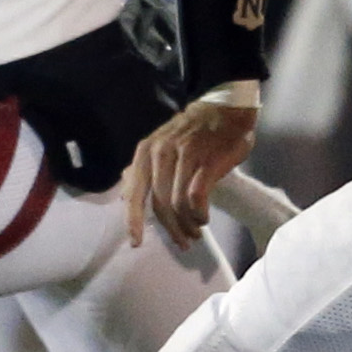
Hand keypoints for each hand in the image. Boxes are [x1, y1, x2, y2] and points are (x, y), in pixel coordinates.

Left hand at [124, 97, 257, 249]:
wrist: (225, 108)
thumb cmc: (193, 131)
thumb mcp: (160, 144)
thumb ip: (144, 169)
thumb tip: (126, 195)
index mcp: (145, 152)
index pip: (135, 193)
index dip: (133, 220)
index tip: (136, 242)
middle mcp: (160, 153)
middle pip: (159, 204)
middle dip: (171, 228)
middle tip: (183, 242)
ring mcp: (184, 156)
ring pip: (178, 204)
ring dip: (188, 224)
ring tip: (196, 231)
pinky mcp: (206, 161)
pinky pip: (196, 197)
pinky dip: (199, 213)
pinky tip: (203, 218)